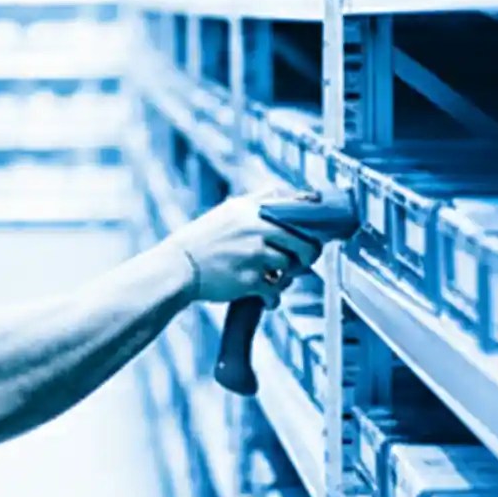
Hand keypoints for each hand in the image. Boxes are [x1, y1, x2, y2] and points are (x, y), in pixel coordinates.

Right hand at [162, 191, 322, 306]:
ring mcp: (255, 254)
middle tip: (305, 260)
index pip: (295, 206)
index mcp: (251, 209)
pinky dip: (273, 297)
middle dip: (309, 254)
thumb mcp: (228, 211)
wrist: (178, 268)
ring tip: (275, 279)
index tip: (319, 228)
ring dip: (287, 277)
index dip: (314, 217)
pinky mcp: (251, 279)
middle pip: (303, 240)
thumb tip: (291, 198)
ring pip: (291, 267)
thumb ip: (258, 202)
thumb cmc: (202, 241)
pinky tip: (267, 298)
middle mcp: (256, 228)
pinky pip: (276, 290)